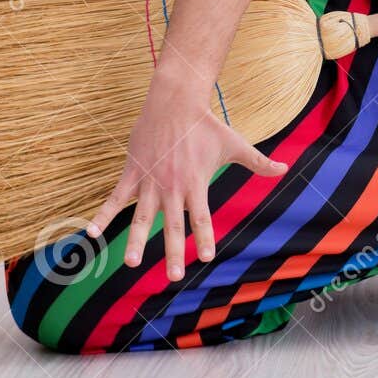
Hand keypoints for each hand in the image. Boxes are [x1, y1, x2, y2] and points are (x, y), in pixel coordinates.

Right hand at [86, 60, 286, 280]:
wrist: (175, 101)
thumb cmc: (206, 125)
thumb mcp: (235, 143)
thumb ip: (258, 162)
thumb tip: (285, 169)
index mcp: (196, 182)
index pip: (201, 216)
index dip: (204, 237)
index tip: (206, 257)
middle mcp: (172, 186)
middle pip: (173, 225)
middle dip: (174, 252)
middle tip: (174, 276)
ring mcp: (149, 180)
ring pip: (141, 217)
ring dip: (136, 241)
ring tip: (131, 263)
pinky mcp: (132, 172)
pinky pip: (114, 198)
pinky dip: (103, 215)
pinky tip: (91, 234)